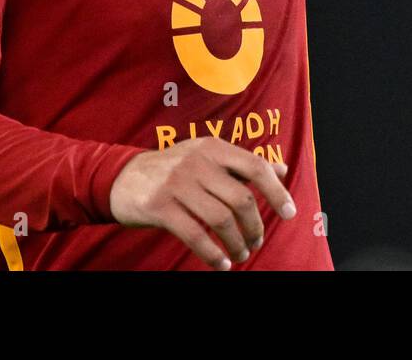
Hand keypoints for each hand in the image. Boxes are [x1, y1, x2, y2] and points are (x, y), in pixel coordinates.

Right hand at [109, 138, 295, 269]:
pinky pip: (195, 235)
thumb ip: (243, 164)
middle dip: (255, 225)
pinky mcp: (160, 207)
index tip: (289, 213)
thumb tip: (282, 168)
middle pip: (241, 198)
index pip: (255, 166)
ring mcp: (177, 184)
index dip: (277, 191)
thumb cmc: (174, 169)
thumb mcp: (208, 156)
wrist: (122, 177)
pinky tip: (221, 264)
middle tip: (257, 241)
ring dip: (237, 243)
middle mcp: (198, 162)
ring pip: (221, 219)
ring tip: (242, 254)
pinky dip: (212, 254)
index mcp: (213, 148)